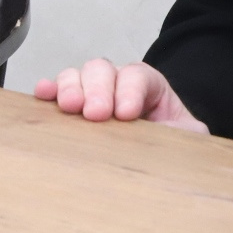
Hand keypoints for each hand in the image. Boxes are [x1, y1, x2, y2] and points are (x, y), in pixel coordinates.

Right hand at [35, 58, 207, 132]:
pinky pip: (55, 91)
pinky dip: (48, 91)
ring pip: (75, 75)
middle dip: (97, 89)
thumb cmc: (171, 148)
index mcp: (148, 86)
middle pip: (101, 69)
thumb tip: (179, 136)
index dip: (129, 90)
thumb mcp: (189, 139)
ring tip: (69, 108)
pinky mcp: (70, 108)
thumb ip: (189, 133)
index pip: (137, 75)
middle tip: (95, 114)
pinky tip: (43, 95)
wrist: (157, 163)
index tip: (126, 114)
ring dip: (70, 88)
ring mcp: (89, 92)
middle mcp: (115, 83)